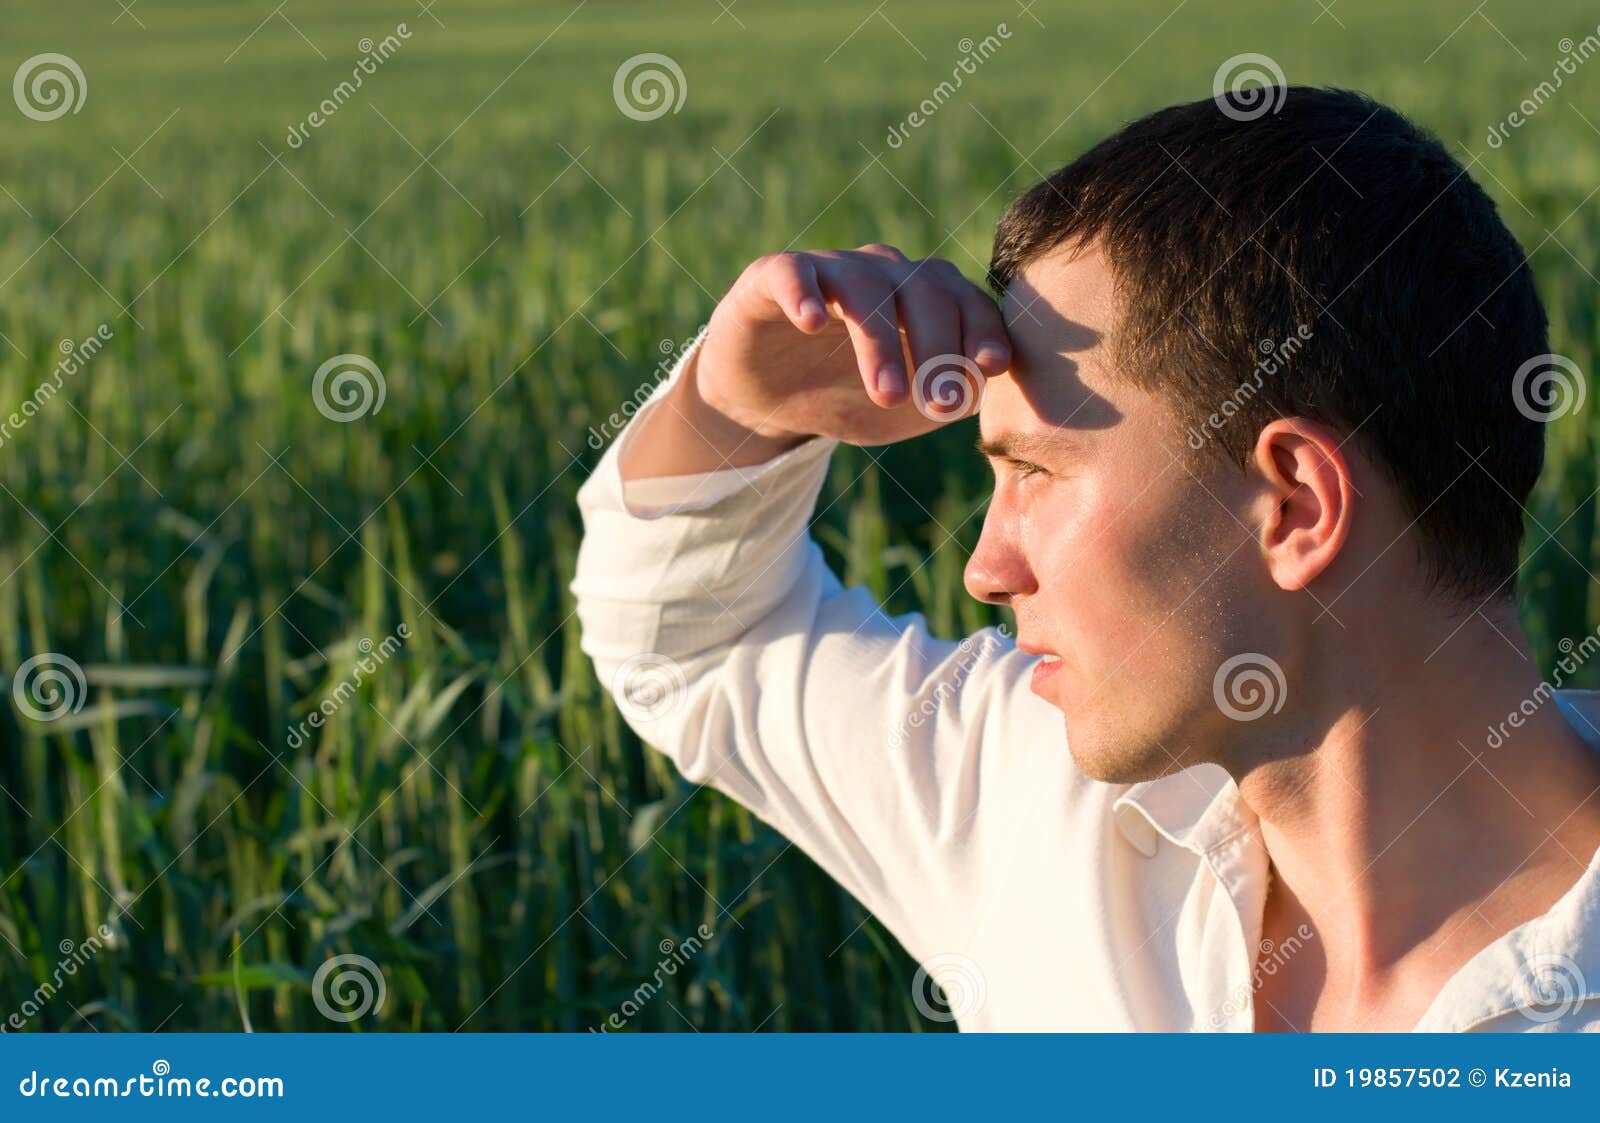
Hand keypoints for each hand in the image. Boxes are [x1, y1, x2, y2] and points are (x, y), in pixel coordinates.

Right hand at [619, 244, 1011, 480]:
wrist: (768, 398)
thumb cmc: (850, 396)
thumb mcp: (910, 409)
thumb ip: (954, 395)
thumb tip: (988, 384)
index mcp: (925, 297)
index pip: (967, 300)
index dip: (983, 328)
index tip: (992, 366)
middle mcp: (884, 273)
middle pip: (925, 291)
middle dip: (939, 347)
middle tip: (941, 403)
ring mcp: (830, 270)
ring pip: (866, 288)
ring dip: (882, 341)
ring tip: (888, 394)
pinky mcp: (773, 275)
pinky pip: (792, 272)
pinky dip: (803, 292)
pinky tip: (811, 322)